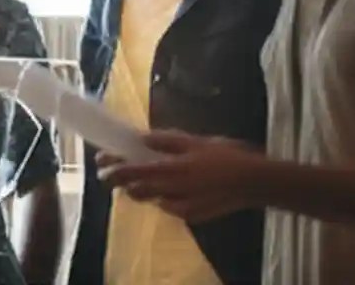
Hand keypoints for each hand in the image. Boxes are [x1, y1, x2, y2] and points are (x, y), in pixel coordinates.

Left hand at [99, 130, 264, 222]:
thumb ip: (166, 140)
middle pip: (136, 189)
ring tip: (133, 179)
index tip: (100, 162)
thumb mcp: (195, 141)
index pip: (133, 171)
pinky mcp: (190, 216)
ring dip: (138, 189)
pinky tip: (163, 189)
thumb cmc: (226, 156)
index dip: (113, 168)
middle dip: (120, 181)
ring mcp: (181, 206)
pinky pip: (167, 206)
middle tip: (111, 173)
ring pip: (150, 199)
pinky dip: (160, 197)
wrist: (254, 183)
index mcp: (171, 169)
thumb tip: (141, 138)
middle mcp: (172, 191)